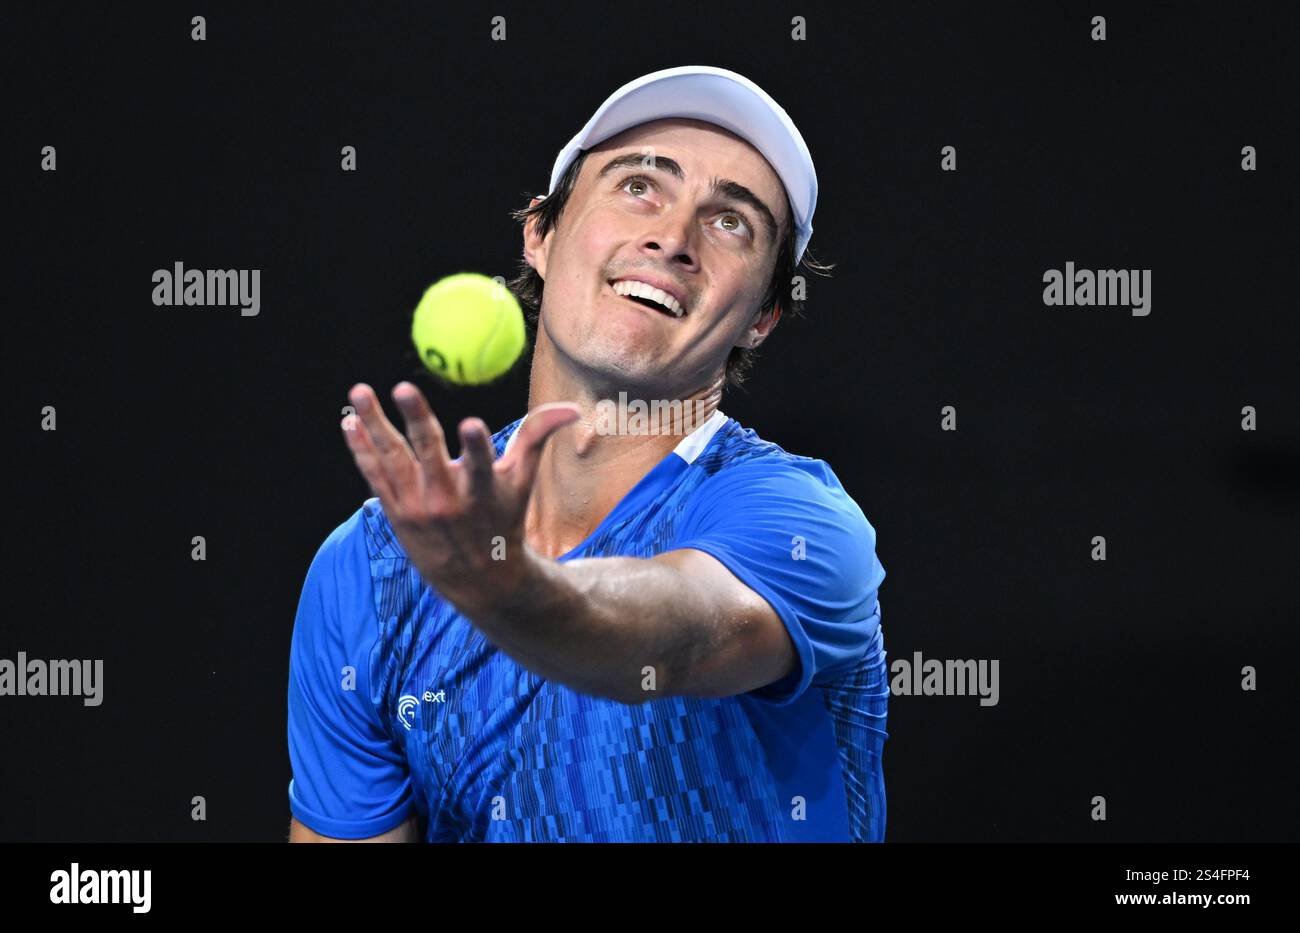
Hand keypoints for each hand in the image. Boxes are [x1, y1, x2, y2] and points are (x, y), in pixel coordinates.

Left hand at [341, 381, 579, 612]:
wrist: (477, 580)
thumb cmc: (503, 518)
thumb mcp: (523, 481)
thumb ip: (538, 437)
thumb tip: (573, 409)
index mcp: (482, 492)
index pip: (480, 465)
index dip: (476, 446)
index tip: (471, 423)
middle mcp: (447, 501)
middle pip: (428, 455)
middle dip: (417, 420)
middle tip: (404, 387)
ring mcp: (417, 507)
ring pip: (392, 459)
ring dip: (374, 424)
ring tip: (360, 391)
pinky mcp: (395, 512)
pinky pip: (375, 475)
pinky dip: (361, 449)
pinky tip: (351, 422)